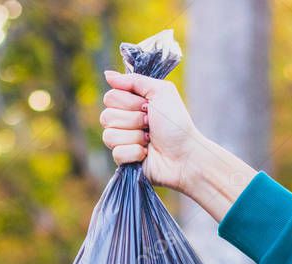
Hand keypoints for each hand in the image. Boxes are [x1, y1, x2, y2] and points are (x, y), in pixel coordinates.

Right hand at [100, 71, 256, 220]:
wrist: (185, 154)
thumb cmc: (176, 123)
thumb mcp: (160, 92)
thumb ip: (134, 80)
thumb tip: (107, 75)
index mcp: (130, 104)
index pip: (110, 97)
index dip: (128, 102)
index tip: (147, 106)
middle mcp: (123, 121)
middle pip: (106, 116)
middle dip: (133, 120)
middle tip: (150, 123)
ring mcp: (122, 141)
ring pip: (109, 136)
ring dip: (135, 136)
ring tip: (149, 139)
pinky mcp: (123, 160)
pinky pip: (116, 153)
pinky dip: (135, 152)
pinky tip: (146, 153)